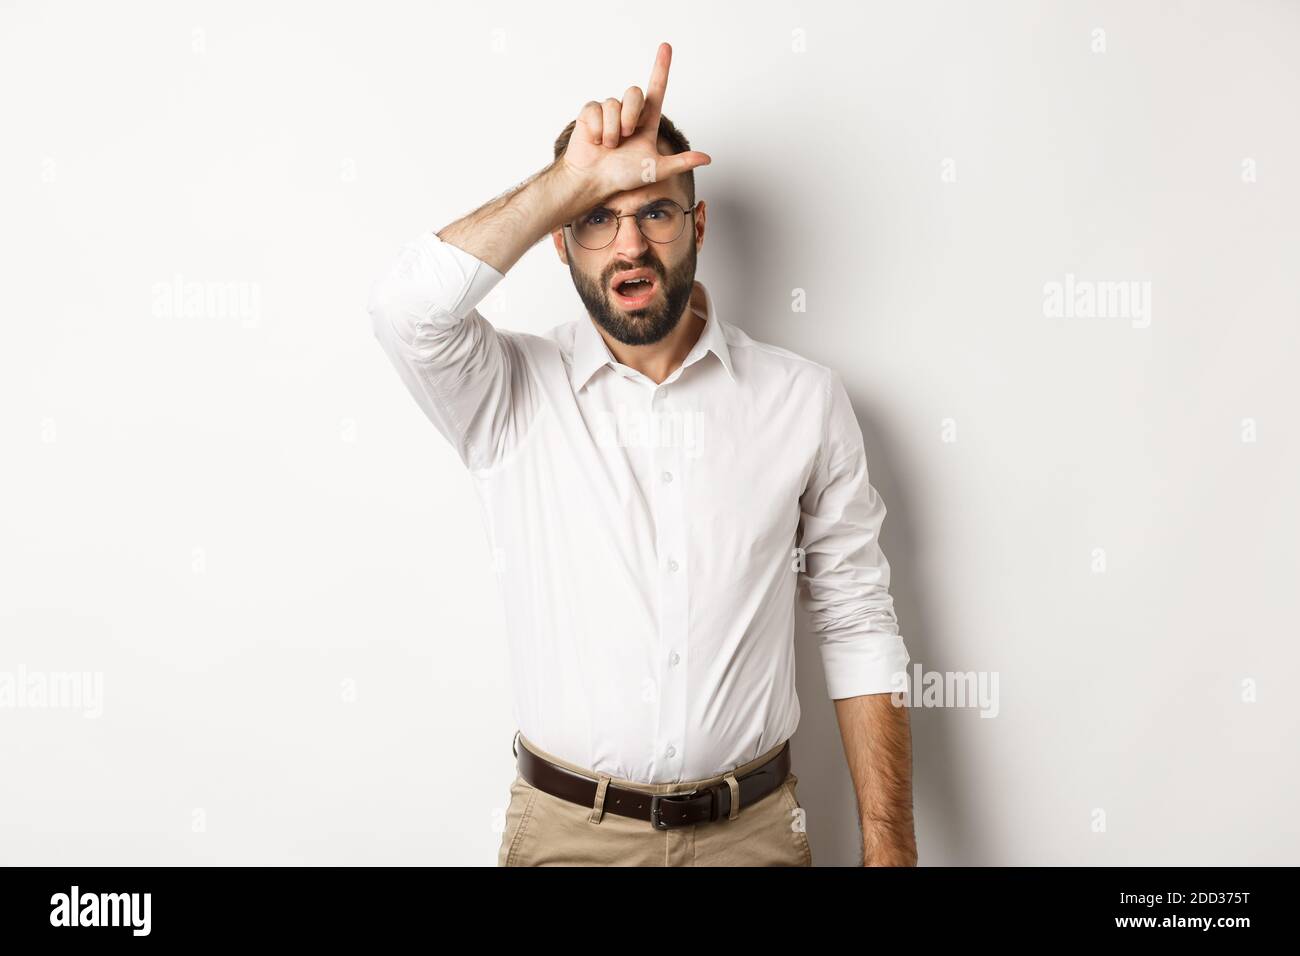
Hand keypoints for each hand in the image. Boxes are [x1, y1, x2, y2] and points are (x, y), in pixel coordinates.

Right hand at [559, 42, 711, 199]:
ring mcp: (608, 111)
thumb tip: (708, 159)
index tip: (666, 46)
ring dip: (612, 129)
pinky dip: (597, 128)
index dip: (661, 68)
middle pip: (634, 93)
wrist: (594, 181)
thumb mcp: (656, 169)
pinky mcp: (590, 112)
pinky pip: (596, 109)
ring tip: (608, 145)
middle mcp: (628, 112)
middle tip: (626, 136)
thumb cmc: (623, 176)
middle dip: (630, 114)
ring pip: (613, 104)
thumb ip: (680, 162)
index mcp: (646, 121)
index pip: (657, 89)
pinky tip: (595, 141)